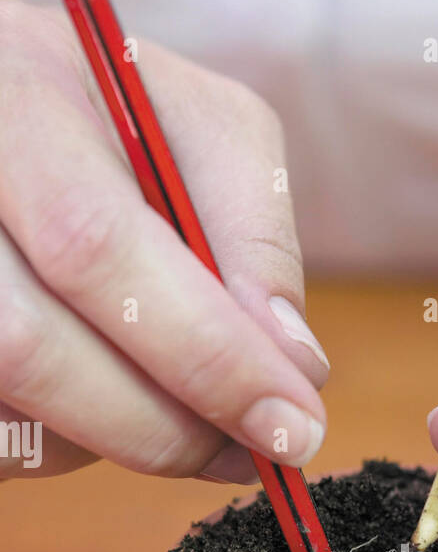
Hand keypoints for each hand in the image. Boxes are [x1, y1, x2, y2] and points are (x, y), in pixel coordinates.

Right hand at [0, 0, 327, 480]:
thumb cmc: (111, 124)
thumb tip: (295, 368)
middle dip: (166, 425)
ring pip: (10, 413)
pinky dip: (67, 445)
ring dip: (119, 438)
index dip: (203, 352)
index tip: (293, 425)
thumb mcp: (202, 133)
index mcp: (11, 99)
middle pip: (28, 347)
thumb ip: (255, 236)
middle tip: (253, 452)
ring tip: (183, 406)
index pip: (92, 243)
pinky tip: (107, 403)